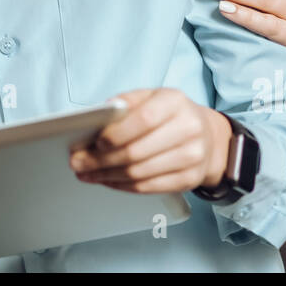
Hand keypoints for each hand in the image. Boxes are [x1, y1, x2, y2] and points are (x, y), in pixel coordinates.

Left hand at [68, 89, 228, 193]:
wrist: (208, 136)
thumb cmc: (170, 114)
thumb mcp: (151, 97)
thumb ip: (125, 103)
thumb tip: (96, 117)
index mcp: (175, 101)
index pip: (142, 120)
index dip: (115, 134)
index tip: (92, 142)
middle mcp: (188, 128)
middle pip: (136, 151)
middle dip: (100, 160)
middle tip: (78, 162)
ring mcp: (192, 156)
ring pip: (139, 173)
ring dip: (107, 176)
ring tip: (87, 173)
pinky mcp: (189, 179)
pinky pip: (148, 187)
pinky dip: (122, 186)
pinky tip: (107, 181)